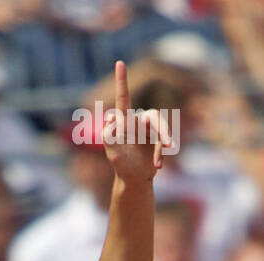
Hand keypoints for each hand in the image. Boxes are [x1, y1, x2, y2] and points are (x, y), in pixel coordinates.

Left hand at [101, 60, 174, 183]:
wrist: (133, 178)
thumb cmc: (121, 163)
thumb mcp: (112, 150)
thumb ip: (110, 134)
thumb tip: (111, 116)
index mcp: (125, 121)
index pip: (124, 99)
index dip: (121, 81)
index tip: (119, 63)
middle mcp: (139, 121)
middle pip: (156, 117)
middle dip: (162, 131)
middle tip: (168, 145)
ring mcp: (150, 129)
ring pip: (162, 130)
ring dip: (162, 145)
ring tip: (158, 163)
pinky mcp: (158, 138)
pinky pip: (163, 143)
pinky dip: (160, 155)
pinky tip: (157, 167)